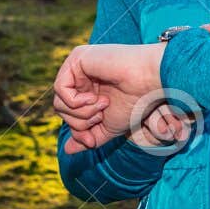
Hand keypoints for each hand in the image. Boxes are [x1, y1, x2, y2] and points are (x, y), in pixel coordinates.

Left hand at [54, 23, 209, 153]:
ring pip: (59, 101)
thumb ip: (88, 137)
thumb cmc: (136, 101)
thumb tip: (66, 150)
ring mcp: (78, 65)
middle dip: (80, 122)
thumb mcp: (109, 127)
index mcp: (88, 89)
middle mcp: (81, 76)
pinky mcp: (77, 57)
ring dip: (81, 112)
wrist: (150, 81)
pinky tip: (94, 98)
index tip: (93, 138)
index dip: (78, 130)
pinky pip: (60, 88)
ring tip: (103, 105)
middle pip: (61, 109)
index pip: (69, 114)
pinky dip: (75, 101)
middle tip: (101, 115)